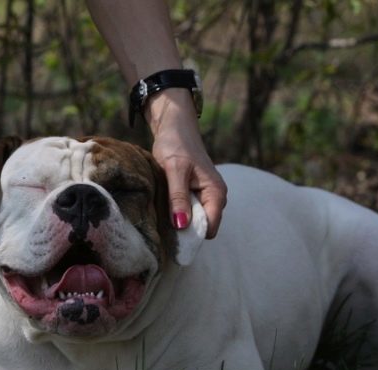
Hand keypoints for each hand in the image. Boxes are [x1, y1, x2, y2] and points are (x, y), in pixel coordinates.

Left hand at [146, 89, 226, 237]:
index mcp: (216, 193)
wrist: (174, 126)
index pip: (210, 228)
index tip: (171, 235)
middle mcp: (215, 197)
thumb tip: (182, 225)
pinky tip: (164, 207)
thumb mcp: (174, 170)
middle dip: (185, 230)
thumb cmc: (175, 144)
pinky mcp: (195, 194)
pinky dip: (177, 213)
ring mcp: (206, 196)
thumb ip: (178, 198)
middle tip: (162, 223)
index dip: (192, 235)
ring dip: (179, 221)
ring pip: (194, 221)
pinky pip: (188, 212)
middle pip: (203, 228)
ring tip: (162, 213)